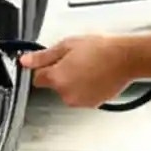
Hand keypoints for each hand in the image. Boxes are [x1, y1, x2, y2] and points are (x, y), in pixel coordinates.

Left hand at [18, 35, 132, 107]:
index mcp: (56, 78)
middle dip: (61, 74)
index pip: (38, 78)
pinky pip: (82, 96)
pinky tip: (95, 75)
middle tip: (76, 60)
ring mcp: (80, 101)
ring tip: (89, 66)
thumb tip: (25, 61)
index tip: (52, 61)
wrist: (125, 59)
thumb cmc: (100, 50)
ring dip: (74, 81)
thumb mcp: (67, 46)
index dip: (44, 68)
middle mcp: (66, 94)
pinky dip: (86, 88)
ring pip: (68, 91)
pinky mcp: (92, 104)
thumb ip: (43, 56)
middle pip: (54, 85)